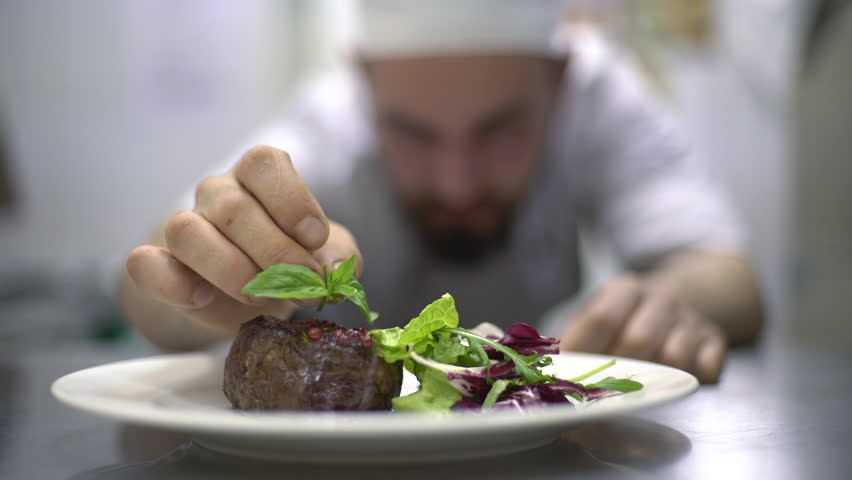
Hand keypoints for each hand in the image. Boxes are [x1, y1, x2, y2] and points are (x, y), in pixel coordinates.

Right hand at [125, 146, 361, 335]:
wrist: (249, 296)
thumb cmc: (290, 262)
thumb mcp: (326, 255)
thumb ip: (340, 254)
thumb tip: (339, 268)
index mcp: (258, 177)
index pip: (263, 163)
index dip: (291, 199)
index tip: (316, 238)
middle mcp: (218, 193)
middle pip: (234, 208)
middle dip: (276, 254)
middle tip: (304, 286)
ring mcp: (183, 226)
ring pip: (187, 232)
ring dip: (232, 271)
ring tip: (264, 296)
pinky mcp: (159, 266)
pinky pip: (145, 264)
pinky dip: (171, 283)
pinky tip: (202, 298)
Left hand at [558, 275, 726, 383]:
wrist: (680, 296)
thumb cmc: (625, 317)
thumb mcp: (597, 314)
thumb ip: (573, 339)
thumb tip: (545, 369)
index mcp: (624, 289)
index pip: (602, 319)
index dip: (585, 352)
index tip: (571, 378)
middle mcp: (661, 298)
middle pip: (637, 342)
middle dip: (618, 372)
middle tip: (604, 390)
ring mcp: (691, 318)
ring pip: (673, 359)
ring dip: (655, 379)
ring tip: (640, 382)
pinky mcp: (716, 339)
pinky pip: (706, 370)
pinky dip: (691, 380)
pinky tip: (675, 379)